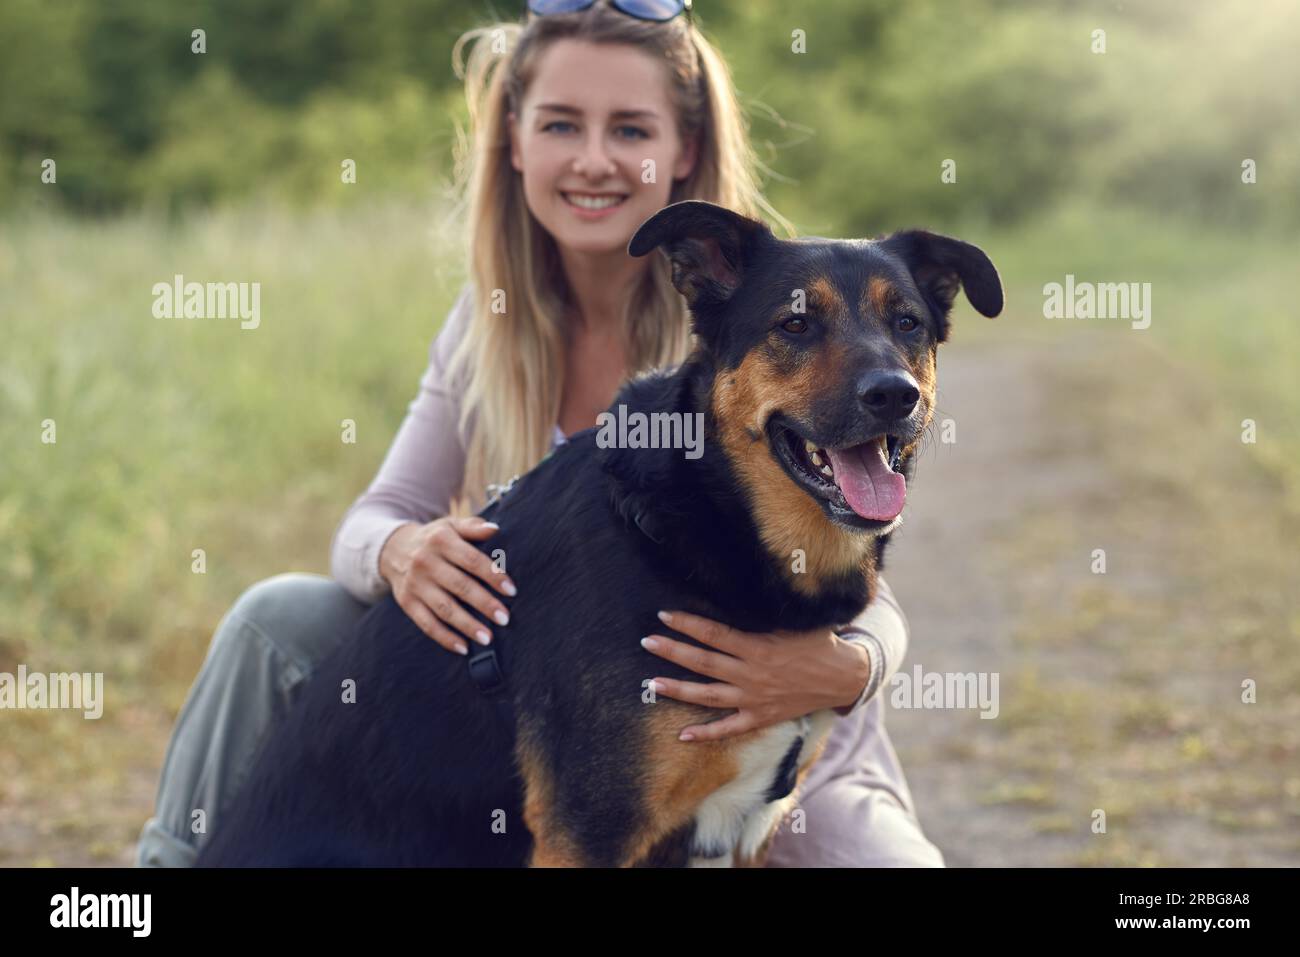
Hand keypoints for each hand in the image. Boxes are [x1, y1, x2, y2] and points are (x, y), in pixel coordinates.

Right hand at [378, 517, 516, 654]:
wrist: (394, 549)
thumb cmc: (435, 539)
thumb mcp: (451, 525)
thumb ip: (473, 527)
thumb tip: (495, 529)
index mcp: (441, 541)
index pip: (472, 560)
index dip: (492, 576)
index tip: (512, 590)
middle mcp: (425, 562)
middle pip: (459, 586)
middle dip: (483, 603)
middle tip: (504, 618)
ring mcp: (415, 584)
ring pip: (444, 608)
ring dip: (466, 625)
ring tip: (487, 638)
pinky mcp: (407, 602)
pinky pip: (426, 623)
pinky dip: (445, 637)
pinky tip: (463, 647)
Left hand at [640, 610, 869, 741]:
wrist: (843, 678)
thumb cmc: (818, 643)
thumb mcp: (795, 620)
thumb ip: (767, 609)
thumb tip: (745, 583)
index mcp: (758, 647)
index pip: (714, 634)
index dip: (688, 624)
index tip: (664, 615)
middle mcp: (751, 674)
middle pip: (704, 662)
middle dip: (673, 651)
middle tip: (647, 642)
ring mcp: (754, 699)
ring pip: (709, 696)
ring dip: (679, 689)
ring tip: (652, 683)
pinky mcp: (760, 717)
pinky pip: (729, 729)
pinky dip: (706, 734)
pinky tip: (683, 735)